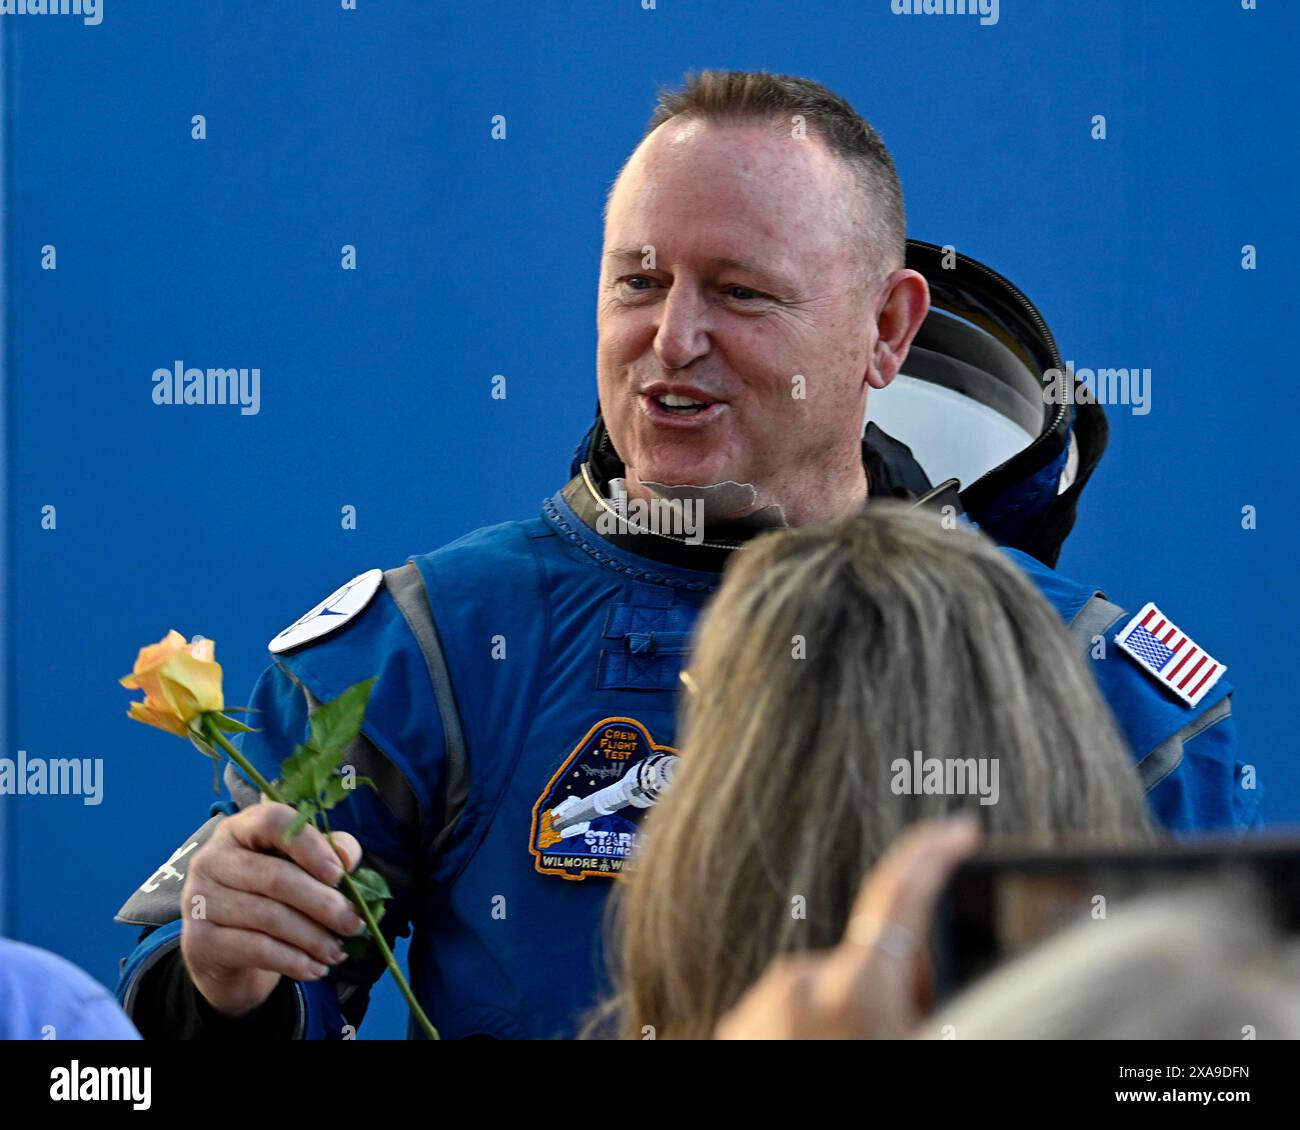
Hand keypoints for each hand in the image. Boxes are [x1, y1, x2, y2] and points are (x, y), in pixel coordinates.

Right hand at [179, 801, 364, 1017]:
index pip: (272, 821)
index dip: (309, 845)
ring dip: (313, 938)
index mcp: (240, 829)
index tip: (339, 874)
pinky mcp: (198, 940)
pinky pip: (256, 950)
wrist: (225, 949)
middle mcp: (212, 858)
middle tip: (354, 924)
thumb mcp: (299, 866)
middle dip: (323, 904)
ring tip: (338, 950)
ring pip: (269, 917)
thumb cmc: (270, 895)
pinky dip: (293, 961)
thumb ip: (328, 853)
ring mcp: (200, 900)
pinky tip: (316, 968)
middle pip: (275, 877)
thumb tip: (347, 859)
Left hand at [714, 815, 980, 1039]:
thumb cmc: (852, 1101)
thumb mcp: (919, 1048)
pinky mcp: (737, 1025)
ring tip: (856, 1060)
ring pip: (830, 996)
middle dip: (896, 992)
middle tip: (908, 1035)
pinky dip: (813, 1038)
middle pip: (872, 964)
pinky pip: (790, 1016)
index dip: (936, 851)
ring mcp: (763, 1003)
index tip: (959, 829)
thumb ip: (930, 1013)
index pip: (903, 893)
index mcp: (856, 990)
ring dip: (852, 1025)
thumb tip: (936, 998)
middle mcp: (802, 983)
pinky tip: (824, 1061)